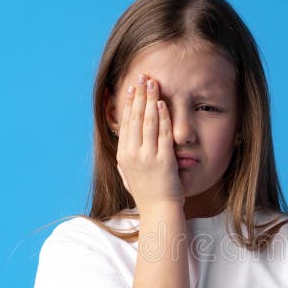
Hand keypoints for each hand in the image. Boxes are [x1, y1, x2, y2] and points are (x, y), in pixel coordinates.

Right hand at [116, 73, 184, 209]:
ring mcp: (147, 156)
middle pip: (135, 118)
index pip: (126, 123)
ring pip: (148, 122)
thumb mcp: (130, 175)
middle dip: (139, 95)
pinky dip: (162, 117)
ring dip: (150, 100)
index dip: (129, 103)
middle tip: (143, 77)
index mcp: (123, 155)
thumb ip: (126, 159)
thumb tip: (123, 146)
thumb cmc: (147, 194)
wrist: (159, 210)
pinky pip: (162, 134)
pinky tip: (162, 104)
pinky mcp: (163, 160)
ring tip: (153, 83)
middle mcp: (132, 154)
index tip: (132, 87)